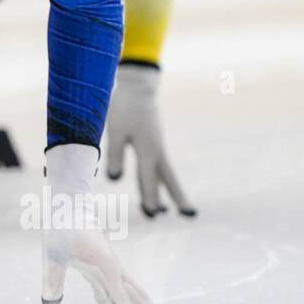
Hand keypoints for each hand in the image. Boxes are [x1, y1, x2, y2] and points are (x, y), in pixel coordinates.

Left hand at [40, 143, 173, 303]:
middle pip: (136, 295)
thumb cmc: (61, 225)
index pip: (119, 296)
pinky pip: (113, 290)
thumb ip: (52, 279)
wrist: (69, 202)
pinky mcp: (100, 267)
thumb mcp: (52, 253)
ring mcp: (108, 267)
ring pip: (129, 293)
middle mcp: (112, 267)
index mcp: (105, 265)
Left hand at [105, 63, 195, 216]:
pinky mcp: (154, 143)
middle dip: (176, 198)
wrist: (138, 87)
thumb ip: (115, 154)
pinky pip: (159, 167)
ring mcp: (158, 147)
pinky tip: (158, 187)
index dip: (149, 196)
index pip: (148, 178)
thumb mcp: (116, 130)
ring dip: (169, 192)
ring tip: (171, 211)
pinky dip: (159, 180)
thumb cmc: (124, 108)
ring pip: (166, 174)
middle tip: (188, 215)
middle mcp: (157, 151)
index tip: (153, 214)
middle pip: (169, 179)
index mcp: (148, 149)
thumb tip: (115, 180)